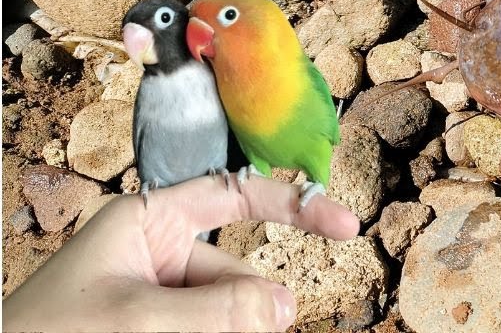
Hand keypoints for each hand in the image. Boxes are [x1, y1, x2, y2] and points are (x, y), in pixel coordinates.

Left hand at [3, 175, 359, 331]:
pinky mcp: (159, 329)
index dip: (294, 205)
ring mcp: (157, 299)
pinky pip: (212, 330)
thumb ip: (217, 310)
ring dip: (230, 331)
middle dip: (243, 311)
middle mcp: (156, 254)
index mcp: (145, 222)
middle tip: (222, 331)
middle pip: (235, 277)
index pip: (234, 196)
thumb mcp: (138, 319)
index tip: (346, 227)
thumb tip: (287, 306)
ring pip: (226, 315)